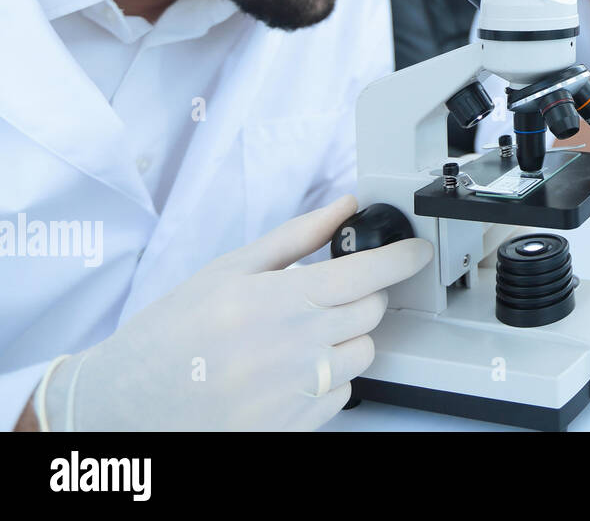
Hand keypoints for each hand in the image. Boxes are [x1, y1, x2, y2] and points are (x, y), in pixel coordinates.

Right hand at [41, 194, 432, 430]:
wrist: (127, 403)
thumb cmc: (171, 334)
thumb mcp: (228, 270)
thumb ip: (295, 237)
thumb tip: (342, 206)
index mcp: (280, 299)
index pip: (367, 272)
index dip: (403, 257)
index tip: (418, 250)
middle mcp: (296, 346)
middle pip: (372, 312)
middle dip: (360, 297)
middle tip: (323, 296)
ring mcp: (299, 391)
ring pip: (363, 355)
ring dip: (346, 341)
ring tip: (298, 339)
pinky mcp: (296, 426)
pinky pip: (342, 396)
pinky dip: (328, 381)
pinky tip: (289, 373)